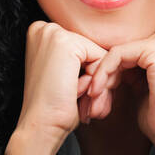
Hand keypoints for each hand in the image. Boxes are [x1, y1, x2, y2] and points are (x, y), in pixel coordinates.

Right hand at [14, 20, 107, 144]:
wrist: (41, 126)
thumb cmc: (54, 109)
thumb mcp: (68, 77)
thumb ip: (83, 60)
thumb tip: (113, 56)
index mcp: (42, 34)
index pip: (84, 50)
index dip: (90, 76)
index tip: (83, 96)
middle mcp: (45, 29)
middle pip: (92, 51)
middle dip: (96, 81)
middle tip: (88, 104)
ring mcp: (53, 33)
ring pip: (98, 56)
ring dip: (98, 84)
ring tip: (84, 102)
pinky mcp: (65, 43)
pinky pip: (101, 58)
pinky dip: (97, 81)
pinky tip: (79, 93)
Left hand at [84, 25, 154, 154]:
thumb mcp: (143, 83)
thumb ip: (130, 66)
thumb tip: (100, 58)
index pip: (130, 51)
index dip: (110, 73)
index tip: (96, 95)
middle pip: (124, 51)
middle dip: (104, 77)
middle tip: (92, 101)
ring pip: (117, 53)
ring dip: (100, 79)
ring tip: (94, 102)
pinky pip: (117, 55)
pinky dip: (103, 75)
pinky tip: (98, 94)